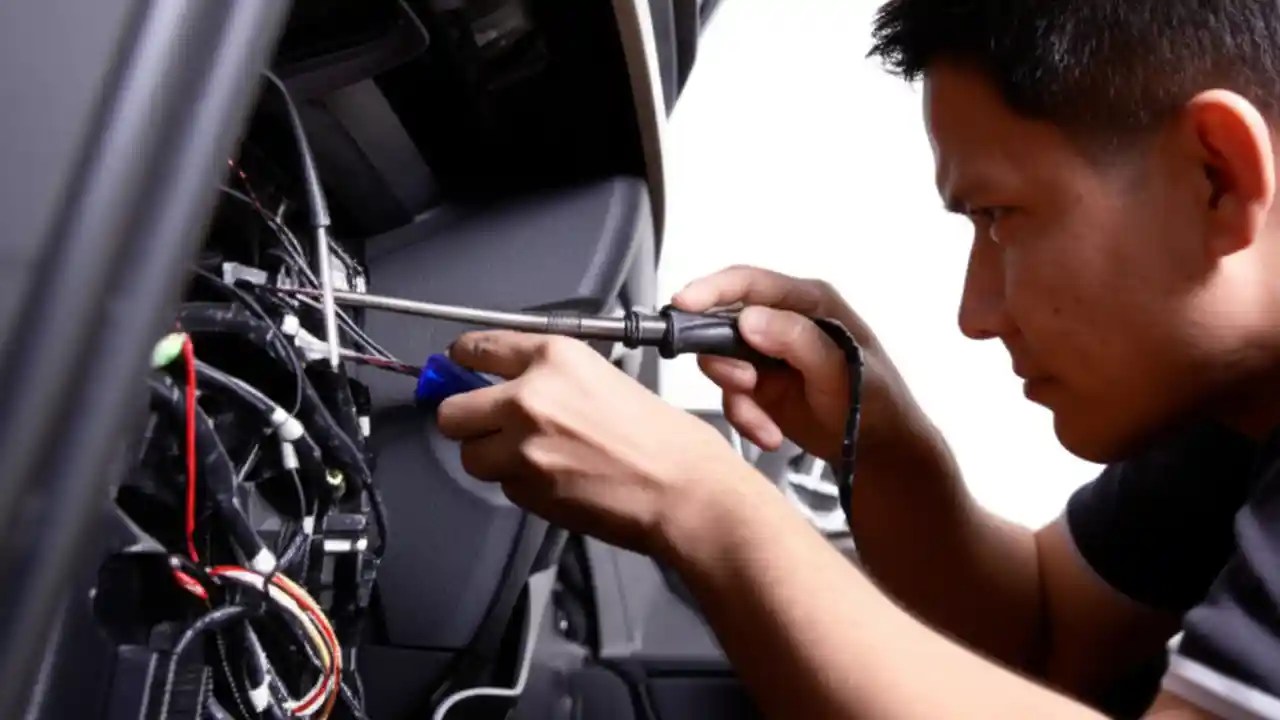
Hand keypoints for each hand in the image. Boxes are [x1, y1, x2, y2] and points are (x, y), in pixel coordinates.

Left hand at [437, 331, 753, 553]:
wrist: (684, 491)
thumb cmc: (665, 440)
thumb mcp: (606, 378)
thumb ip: (552, 377)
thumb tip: (510, 383)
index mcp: (554, 358)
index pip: (478, 348)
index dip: (461, 359)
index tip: (456, 364)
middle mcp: (530, 397)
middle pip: (452, 410)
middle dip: (466, 419)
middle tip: (487, 424)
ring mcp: (523, 448)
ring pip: (469, 455)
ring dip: (490, 457)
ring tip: (533, 457)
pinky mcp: (526, 489)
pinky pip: (501, 485)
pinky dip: (519, 484)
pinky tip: (556, 479)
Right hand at [673, 265, 937, 469]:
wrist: (878, 450)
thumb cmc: (874, 401)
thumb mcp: (840, 370)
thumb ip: (796, 339)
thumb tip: (747, 318)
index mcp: (808, 302)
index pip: (750, 283)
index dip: (713, 289)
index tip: (684, 304)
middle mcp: (781, 322)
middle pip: (724, 323)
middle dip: (724, 358)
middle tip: (743, 384)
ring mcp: (767, 354)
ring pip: (721, 363)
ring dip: (737, 395)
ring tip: (763, 420)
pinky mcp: (758, 384)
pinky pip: (730, 396)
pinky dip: (745, 418)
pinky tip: (770, 432)